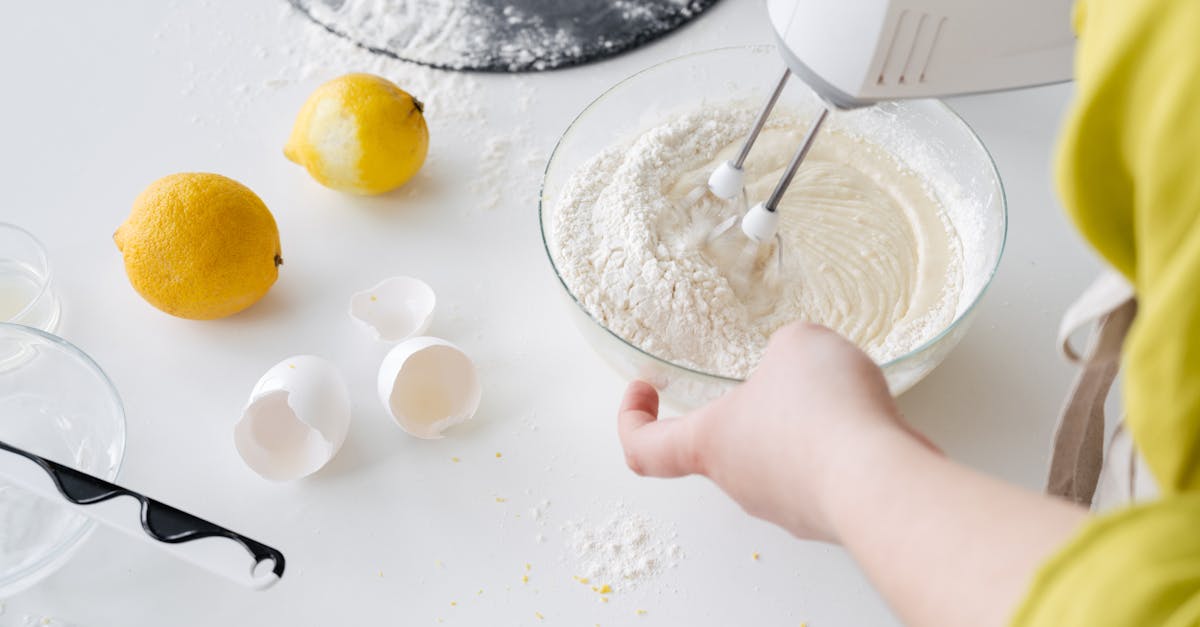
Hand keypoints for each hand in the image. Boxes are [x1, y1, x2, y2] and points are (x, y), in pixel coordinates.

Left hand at [617, 322, 934, 541]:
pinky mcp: (830, 518)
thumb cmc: (823, 415)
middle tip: (782, 376)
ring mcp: (787, 507)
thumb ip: (785, 350)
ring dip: (800, 428)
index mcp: (710, 443)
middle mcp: (741, 484)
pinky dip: (839, 449)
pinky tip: (866, 425)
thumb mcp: (797, 346)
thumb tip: (799, 368)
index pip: (644, 449)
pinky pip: (824, 475)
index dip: (633, 419)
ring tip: (839, 395)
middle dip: (750, 408)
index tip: (643, 389)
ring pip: (780, 461)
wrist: (885, 484)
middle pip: (724, 448)